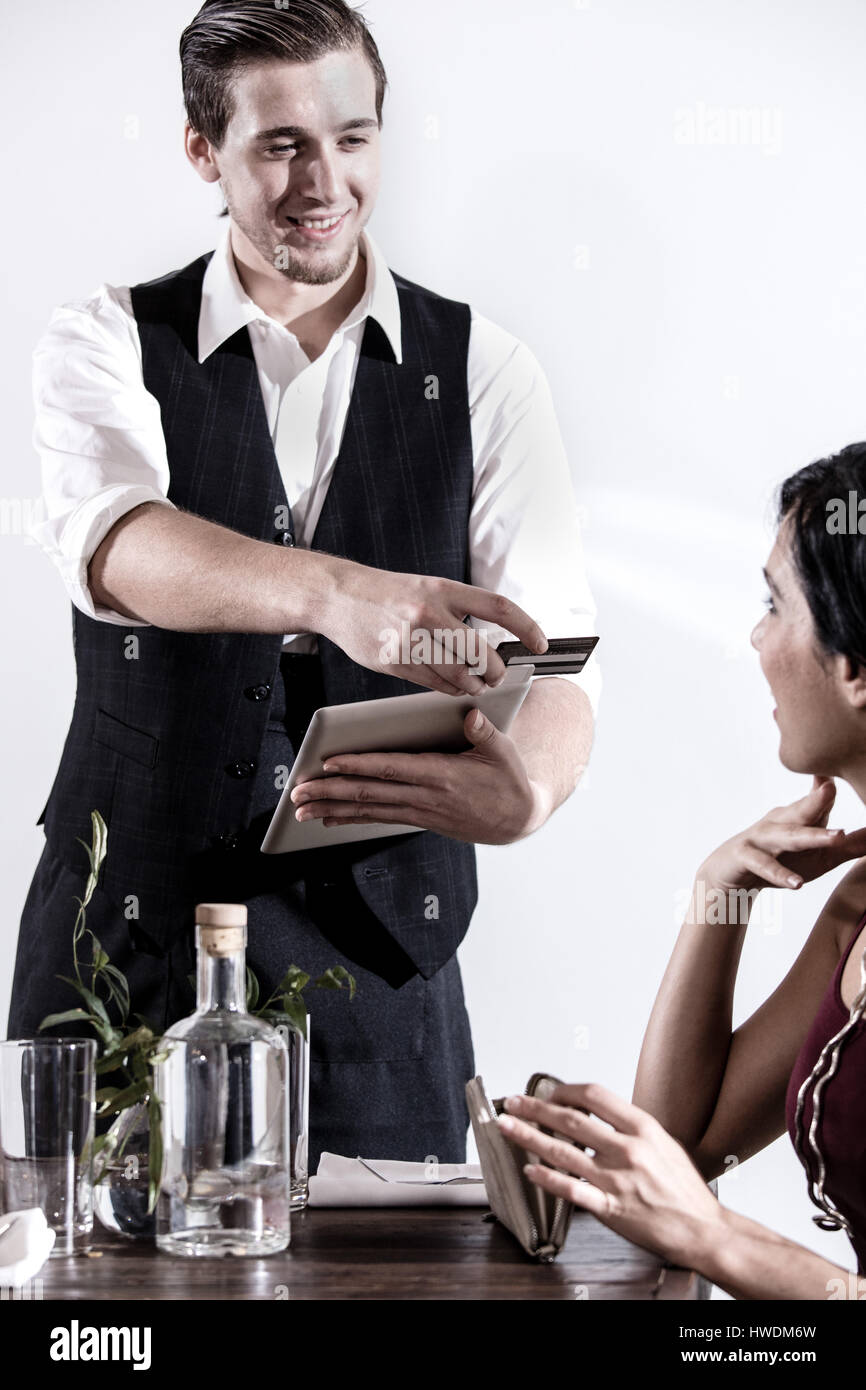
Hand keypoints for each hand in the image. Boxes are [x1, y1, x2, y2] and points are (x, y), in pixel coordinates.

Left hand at [291, 708, 550, 843]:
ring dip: (332, 809)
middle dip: (330, 792)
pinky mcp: (419, 819)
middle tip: (298, 791)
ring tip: (301, 809)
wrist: (518, 818)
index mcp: (443, 776)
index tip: (329, 763)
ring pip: (368, 809)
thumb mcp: (503, 751)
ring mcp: (420, 811)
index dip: (359, 766)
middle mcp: (426, 797)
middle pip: (370, 793)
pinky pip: (379, 819)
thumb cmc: (509, 779)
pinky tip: (328, 819)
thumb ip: (484, 733)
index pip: (393, 769)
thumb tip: (470, 714)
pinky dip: (351, 818)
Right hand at [320, 560, 546, 696]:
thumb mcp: (427, 589)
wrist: (339, 597)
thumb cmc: (390, 594)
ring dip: (475, 685)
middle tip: (499, 676)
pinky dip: (451, 689)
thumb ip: (456, 611)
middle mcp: (428, 613)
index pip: (498, 608)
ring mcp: (410, 639)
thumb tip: (489, 644)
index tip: (540, 644)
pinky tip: (455, 686)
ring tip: (478, 685)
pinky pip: (434, 683)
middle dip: (496, 670)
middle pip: (480, 651)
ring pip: (459, 674)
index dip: (526, 627)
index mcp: (443, 589)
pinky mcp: (395, 661)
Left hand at [497, 1083, 726, 1268]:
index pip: (594, 1096)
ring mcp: (617, 1180)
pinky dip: (547, 1179)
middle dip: (535, 1109)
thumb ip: (631, 1128)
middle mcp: (628, 1149)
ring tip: (507, 1127)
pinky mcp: (611, 1209)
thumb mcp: (664, 1143)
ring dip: (529, 1137)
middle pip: (570, 1120)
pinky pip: (571, 1190)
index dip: (565, 1091)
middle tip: (512, 1102)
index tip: (548, 1093)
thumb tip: (598, 1114)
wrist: (703, 1229)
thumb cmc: (685, 1189)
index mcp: (643, 1128)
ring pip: (562, 1152)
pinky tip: (530, 1170)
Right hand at [697, 776, 865, 895]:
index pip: (819, 800)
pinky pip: (764, 865)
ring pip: (788, 836)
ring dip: (811, 836)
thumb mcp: (817, 858)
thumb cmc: (778, 860)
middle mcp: (780, 821)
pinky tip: (797, 883)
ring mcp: (761, 838)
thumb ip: (847, 847)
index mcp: (797, 816)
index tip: (850, 766)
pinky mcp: (745, 856)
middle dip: (820, 800)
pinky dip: (780, 874)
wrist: (728, 873)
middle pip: (804, 811)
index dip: (830, 788)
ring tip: (836, 837)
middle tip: (833, 788)